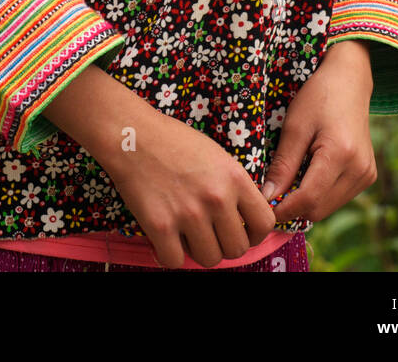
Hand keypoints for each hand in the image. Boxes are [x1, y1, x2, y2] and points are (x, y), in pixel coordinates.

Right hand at [45, 63, 277, 269]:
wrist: (133, 135)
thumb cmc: (175, 142)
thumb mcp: (217, 157)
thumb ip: (234, 188)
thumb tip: (244, 221)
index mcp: (235, 177)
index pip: (264, 224)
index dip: (254, 233)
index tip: (240, 230)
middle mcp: (216, 197)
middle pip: (237, 249)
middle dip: (224, 244)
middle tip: (209, 232)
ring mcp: (189, 213)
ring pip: (209, 259)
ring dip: (199, 250)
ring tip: (186, 233)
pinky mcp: (161, 226)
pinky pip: (175, 261)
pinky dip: (170, 254)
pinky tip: (165, 238)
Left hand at [261, 39, 376, 226]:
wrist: (349, 81)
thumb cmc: (318, 97)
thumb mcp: (294, 127)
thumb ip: (283, 165)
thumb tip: (267, 198)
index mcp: (341, 155)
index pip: (309, 200)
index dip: (283, 208)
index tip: (262, 207)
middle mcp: (360, 170)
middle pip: (319, 209)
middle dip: (293, 207)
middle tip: (272, 192)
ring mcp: (367, 174)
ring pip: (328, 207)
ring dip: (306, 202)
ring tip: (290, 178)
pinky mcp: (368, 176)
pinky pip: (338, 198)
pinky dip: (320, 194)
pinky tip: (309, 173)